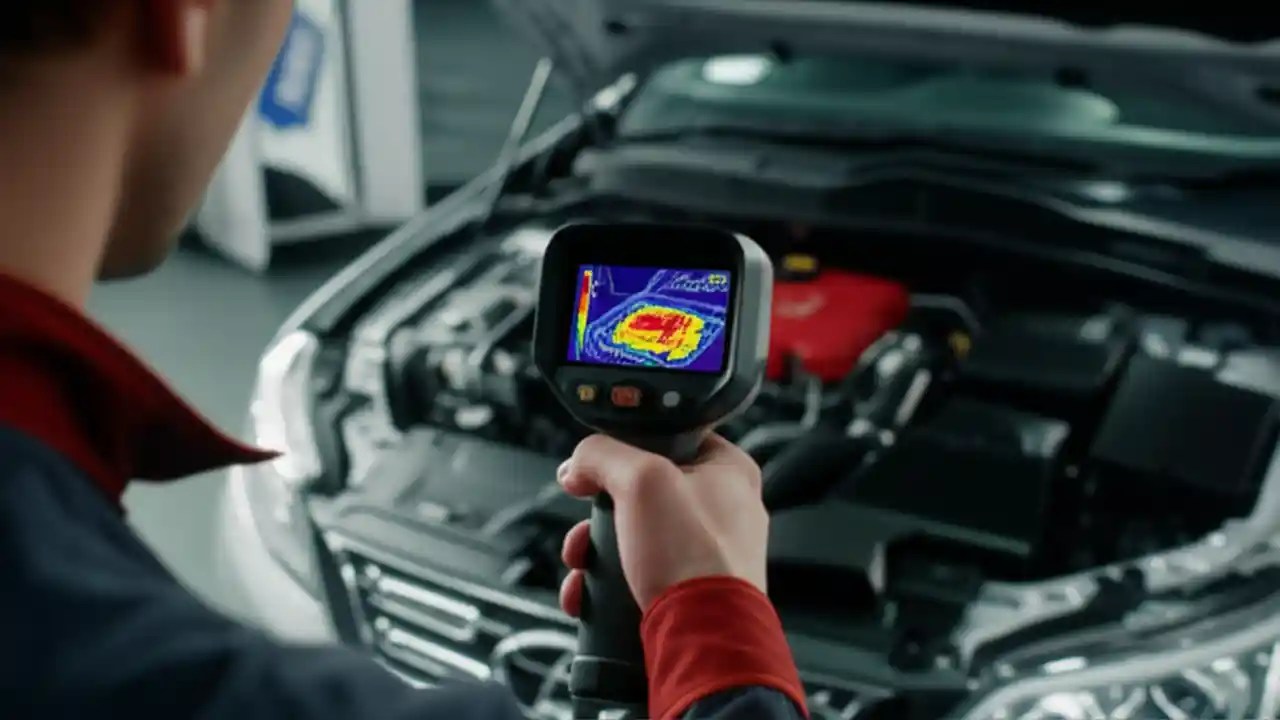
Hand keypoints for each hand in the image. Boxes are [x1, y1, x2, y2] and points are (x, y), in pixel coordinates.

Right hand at [556, 433, 768, 616]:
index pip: (670, 439)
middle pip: (644, 494)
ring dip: (596, 552)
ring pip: (635, 538)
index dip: (625, 449)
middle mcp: (724, 510)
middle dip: (599, 515)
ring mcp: (709, 554)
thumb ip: (603, 455)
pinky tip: (584, 594)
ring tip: (579, 566)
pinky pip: (640, 577)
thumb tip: (578, 463)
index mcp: (728, 471)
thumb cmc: (691, 555)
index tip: (593, 467)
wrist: (704, 636)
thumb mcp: (641, 479)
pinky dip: (607, 585)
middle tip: (583, 527)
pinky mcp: (692, 591)